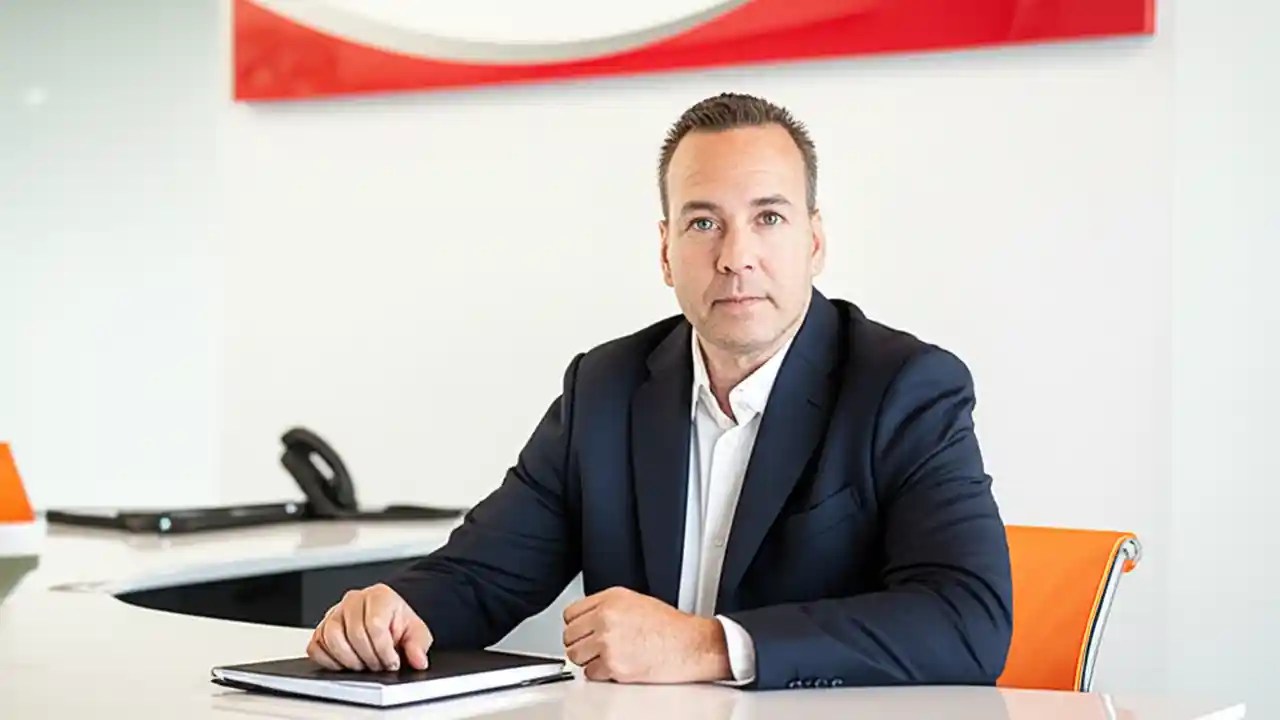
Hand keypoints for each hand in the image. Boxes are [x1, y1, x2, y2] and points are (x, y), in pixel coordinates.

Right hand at [306, 583, 431, 671]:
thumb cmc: (397, 623)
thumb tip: (418, 660)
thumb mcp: (416, 631)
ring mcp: (334, 613)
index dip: (383, 650)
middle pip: (353, 634)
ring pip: (331, 638)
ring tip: (363, 665)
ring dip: (349, 660)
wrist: (387, 620)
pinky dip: (328, 660)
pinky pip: (315, 646)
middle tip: (378, 666)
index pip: (374, 624)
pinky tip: (345, 663)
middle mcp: (354, 601)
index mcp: (379, 596)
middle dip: (368, 658)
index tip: (391, 662)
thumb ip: (418, 645)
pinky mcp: (321, 628)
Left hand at [561, 586, 730, 683]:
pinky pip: (590, 673)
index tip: (583, 632)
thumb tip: (588, 620)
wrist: (690, 645)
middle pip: (569, 635)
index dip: (577, 625)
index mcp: (611, 599)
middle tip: (594, 647)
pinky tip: (615, 666)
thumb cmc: (671, 627)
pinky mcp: (613, 665)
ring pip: (575, 656)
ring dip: (587, 660)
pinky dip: (601, 674)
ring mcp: (608, 642)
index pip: (570, 613)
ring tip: (604, 657)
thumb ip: (607, 608)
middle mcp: (606, 618)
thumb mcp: (636, 602)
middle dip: (580, 643)